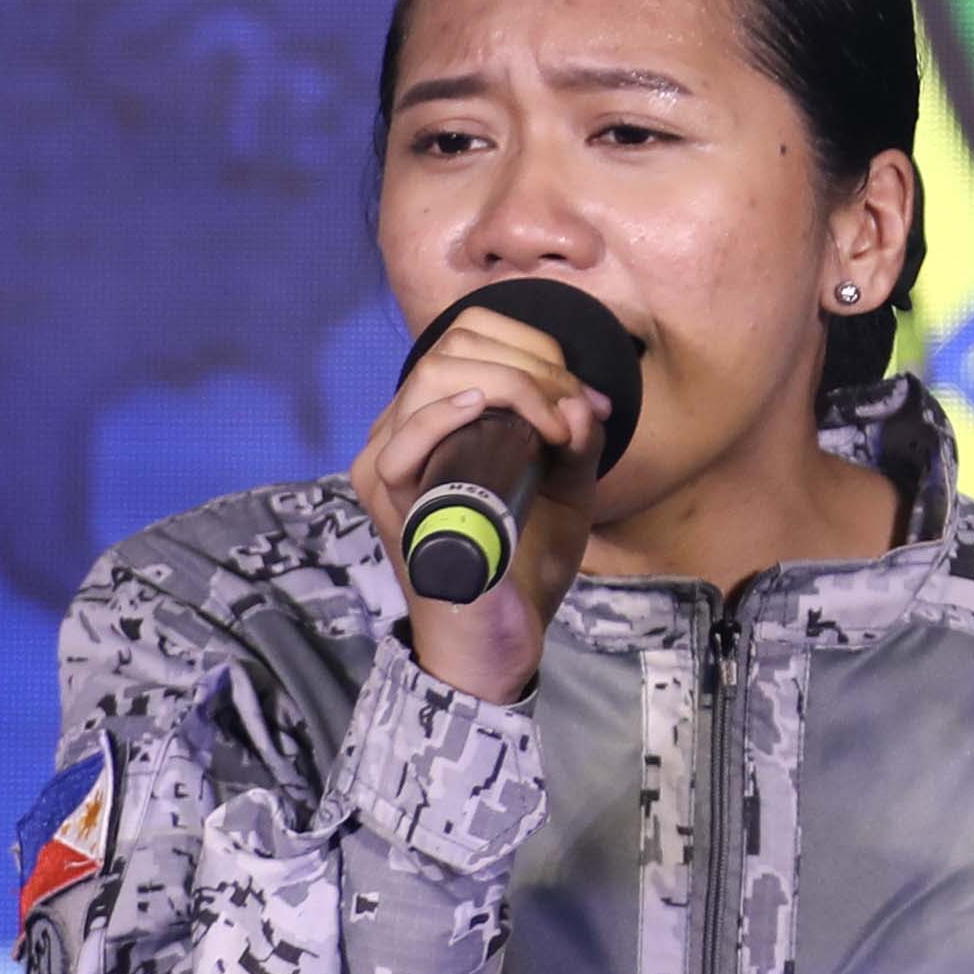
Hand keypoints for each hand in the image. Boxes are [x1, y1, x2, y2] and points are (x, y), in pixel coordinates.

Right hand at [349, 307, 613, 702]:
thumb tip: (584, 403)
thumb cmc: (526, 561)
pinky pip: (401, 442)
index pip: (468, 336)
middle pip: (454, 347)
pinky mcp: (391, 504)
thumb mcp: (567, 486)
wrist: (504, 636)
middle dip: (532, 365)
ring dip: (509, 385)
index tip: (583, 396)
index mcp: (438, 417)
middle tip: (577, 411)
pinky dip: (448, 415)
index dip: (533, 347)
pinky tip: (484, 410)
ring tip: (553, 424)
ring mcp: (389, 465)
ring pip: (433, 378)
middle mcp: (403, 430)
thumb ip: (578, 439)